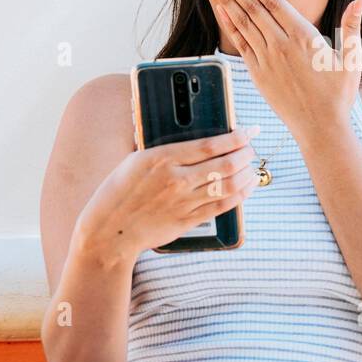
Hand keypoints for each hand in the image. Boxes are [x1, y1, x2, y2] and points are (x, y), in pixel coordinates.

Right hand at [75, 126, 260, 255]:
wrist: (109, 231)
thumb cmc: (118, 191)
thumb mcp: (136, 160)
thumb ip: (165, 151)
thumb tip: (193, 139)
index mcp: (162, 158)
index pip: (210, 145)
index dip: (236, 137)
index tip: (249, 131)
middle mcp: (176, 180)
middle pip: (225, 164)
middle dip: (246, 154)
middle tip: (252, 149)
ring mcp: (184, 202)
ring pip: (229, 185)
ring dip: (247, 175)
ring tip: (252, 168)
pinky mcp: (188, 221)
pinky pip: (223, 206)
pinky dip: (240, 195)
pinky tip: (246, 188)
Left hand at [201, 0, 361, 142]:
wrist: (321, 129)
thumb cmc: (339, 95)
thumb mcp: (352, 58)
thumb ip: (352, 25)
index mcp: (303, 36)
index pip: (273, 2)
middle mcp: (281, 45)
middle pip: (251, 7)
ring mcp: (267, 60)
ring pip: (242, 22)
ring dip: (224, 0)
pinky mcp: (258, 75)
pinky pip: (240, 44)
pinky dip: (229, 25)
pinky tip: (220, 11)